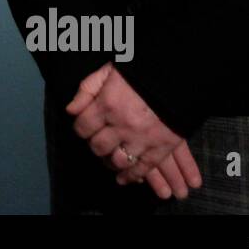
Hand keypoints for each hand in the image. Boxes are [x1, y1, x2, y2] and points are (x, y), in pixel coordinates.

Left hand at [66, 63, 201, 198]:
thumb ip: (87, 89)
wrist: (177, 75)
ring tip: (111, 160)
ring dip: (111, 162)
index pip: (83, 127)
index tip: (86, 128)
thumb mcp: (108, 71)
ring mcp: (142, 138)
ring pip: (119, 161)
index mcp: (107, 104)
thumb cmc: (140, 71)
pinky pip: (143, 168)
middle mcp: (122, 124)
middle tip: (100, 143)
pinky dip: (132, 175)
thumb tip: (70, 110)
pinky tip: (125, 178)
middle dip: (96, 146)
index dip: (82, 128)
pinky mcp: (162, 146)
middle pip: (99, 146)